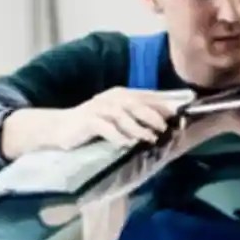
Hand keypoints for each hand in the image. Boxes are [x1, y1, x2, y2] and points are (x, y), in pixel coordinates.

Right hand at [55, 87, 194, 148]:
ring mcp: (98, 108)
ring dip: (138, 128)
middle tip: (165, 129)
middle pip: (136, 104)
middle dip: (153, 116)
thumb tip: (165, 125)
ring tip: (150, 140)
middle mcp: (112, 98)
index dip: (164, 105)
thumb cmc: (93, 125)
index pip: (147, 97)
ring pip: (122, 116)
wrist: (60, 128)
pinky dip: (118, 137)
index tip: (180, 115)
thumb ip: (137, 119)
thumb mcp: (118, 119)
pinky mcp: (88, 120)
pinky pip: (105, 128)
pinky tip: (127, 145)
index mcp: (122, 94)